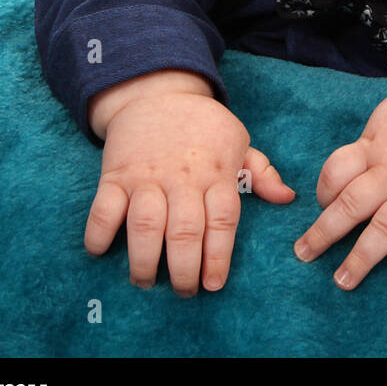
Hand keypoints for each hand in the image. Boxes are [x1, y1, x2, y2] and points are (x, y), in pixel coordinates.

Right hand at [84, 92, 294, 295]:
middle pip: (185, 230)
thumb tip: (287, 198)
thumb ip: (261, 173)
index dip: (219, 255)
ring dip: (144, 260)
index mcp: (217, 172)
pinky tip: (100, 252)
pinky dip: (98, 232)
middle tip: (185, 292)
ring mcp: (147, 176)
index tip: (214, 283)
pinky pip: (104, 208)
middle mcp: (183, 177)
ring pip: (145, 225)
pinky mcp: (115, 174)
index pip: (222, 220)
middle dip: (185, 269)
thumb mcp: (239, 141)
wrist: (157, 92)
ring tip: (146, 282)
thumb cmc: (203, 126)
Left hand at [293, 80, 386, 288]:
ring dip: (362, 256)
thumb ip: (368, 143)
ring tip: (343, 279)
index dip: (322, 193)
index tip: (321, 208)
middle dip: (324, 234)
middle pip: (353, 205)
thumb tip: (344, 172)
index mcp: (377, 145)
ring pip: (386, 227)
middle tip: (304, 254)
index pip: (336, 173)